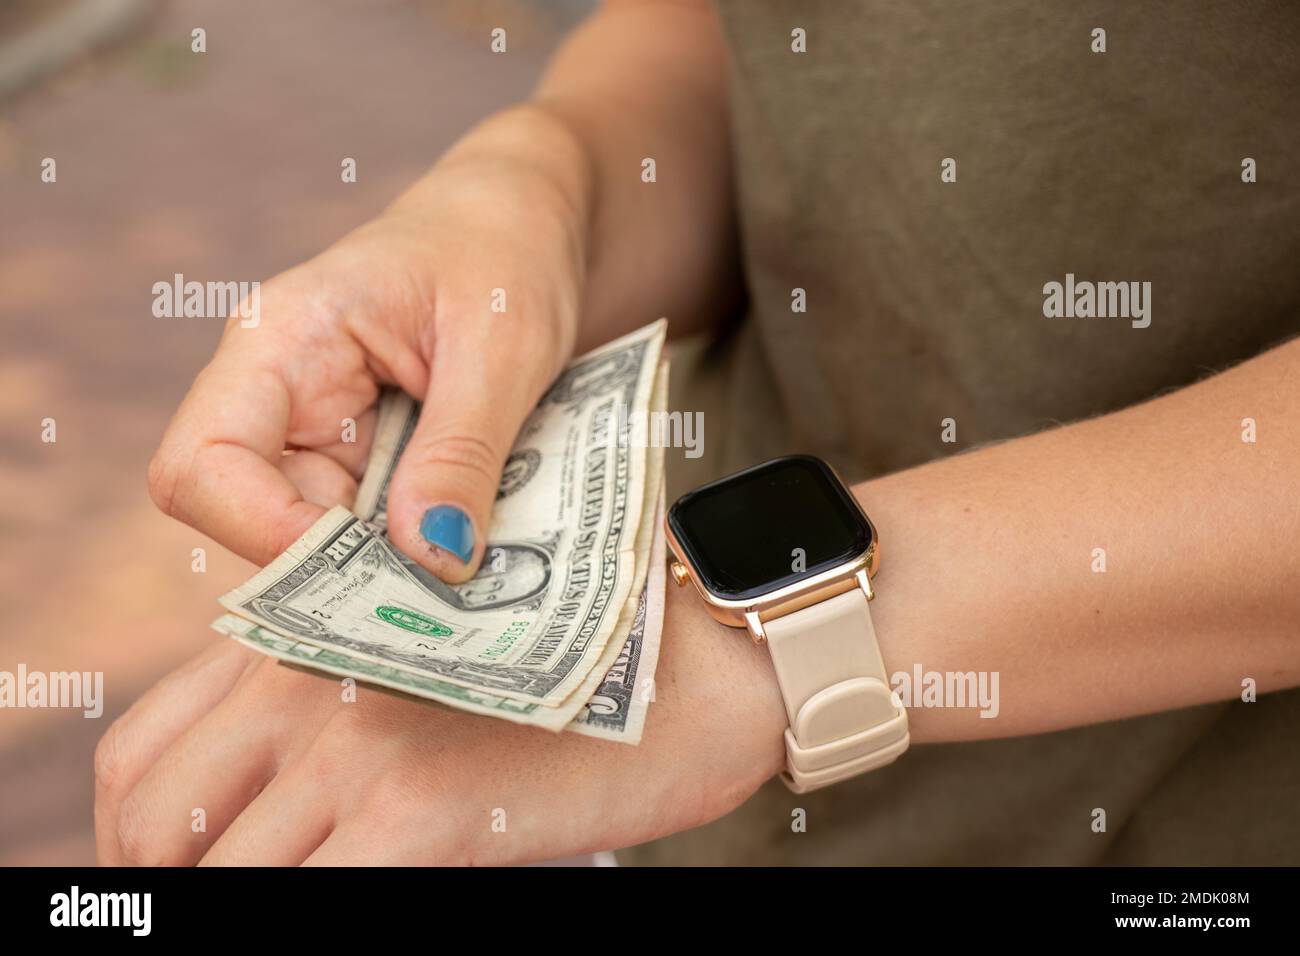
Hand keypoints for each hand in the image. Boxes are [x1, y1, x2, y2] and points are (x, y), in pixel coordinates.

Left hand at [93, 581, 787, 864]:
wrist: (708, 664)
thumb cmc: (585, 670)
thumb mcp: (434, 669)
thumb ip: (338, 714)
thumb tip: (267, 822)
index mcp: (308, 636)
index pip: (148, 755)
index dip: (137, 842)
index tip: (176, 879)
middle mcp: (310, 675)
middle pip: (150, 813)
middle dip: (162, 882)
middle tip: (214, 905)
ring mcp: (359, 738)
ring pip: (220, 872)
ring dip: (231, 906)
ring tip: (297, 903)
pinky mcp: (423, 804)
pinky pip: (314, 897)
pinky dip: (316, 913)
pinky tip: (371, 901)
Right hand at [147, 107, 585, 581]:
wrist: (525, 217)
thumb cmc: (505, 248)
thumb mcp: (501, 347)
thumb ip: (460, 451)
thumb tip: (433, 561)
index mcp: (281, 341)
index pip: (203, 467)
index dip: (267, 536)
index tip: (374, 569)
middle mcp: (279, 393)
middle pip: (253, 520)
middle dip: (340, 574)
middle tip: (441, 600)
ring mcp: (318, 430)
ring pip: (316, 541)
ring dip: (386, 571)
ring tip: (470, 574)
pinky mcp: (362, 457)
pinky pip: (367, 530)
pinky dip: (413, 551)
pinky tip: (471, 551)